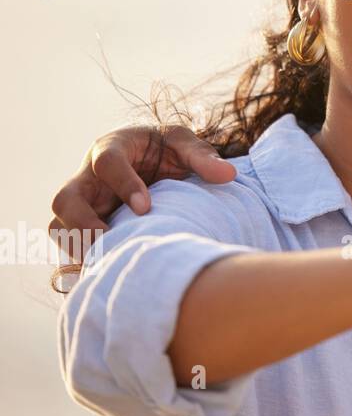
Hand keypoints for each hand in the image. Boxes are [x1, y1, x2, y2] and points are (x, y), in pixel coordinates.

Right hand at [49, 124, 235, 258]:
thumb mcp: (183, 144)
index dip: (123, 185)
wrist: (152, 160)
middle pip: (65, 198)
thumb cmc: (166, 149)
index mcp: (112, 148)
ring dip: (78, 245)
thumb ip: (202, 156)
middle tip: (112, 241)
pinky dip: (81, 258)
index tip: (146, 208)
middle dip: (83, 222)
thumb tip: (228, 174)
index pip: (107, 163)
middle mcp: (88, 176)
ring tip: (107, 262)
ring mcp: (82, 202)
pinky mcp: (82, 224)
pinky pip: (68, 243)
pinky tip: (106, 272)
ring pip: (58, 224)